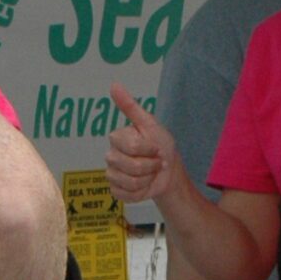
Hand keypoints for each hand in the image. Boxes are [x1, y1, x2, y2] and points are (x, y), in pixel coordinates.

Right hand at [105, 85, 182, 205]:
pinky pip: (124, 194)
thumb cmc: (161, 146)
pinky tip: (145, 184)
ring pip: (128, 181)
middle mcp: (111, 155)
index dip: (147, 148)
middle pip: (129, 165)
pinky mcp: (115, 190)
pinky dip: (141, 192)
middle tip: (156, 161)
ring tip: (151, 173)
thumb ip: (130, 106)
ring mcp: (112, 173)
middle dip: (150, 165)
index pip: (130, 146)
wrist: (169, 172)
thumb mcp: (150, 124)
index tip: (155, 146)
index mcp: (118, 138)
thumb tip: (114, 84)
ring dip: (147, 179)